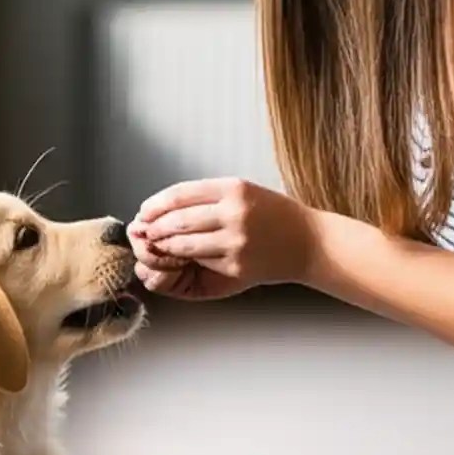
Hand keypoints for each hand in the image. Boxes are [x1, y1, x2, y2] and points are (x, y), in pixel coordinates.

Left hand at [127, 178, 314, 299]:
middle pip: (177, 220)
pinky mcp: (237, 265)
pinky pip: (200, 262)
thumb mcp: (242, 192)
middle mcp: (235, 213)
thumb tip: (163, 209)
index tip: (145, 211)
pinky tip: (183, 259)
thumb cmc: (272, 216)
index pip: (180, 194)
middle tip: (145, 232)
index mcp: (234, 188)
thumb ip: (206, 199)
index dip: (155, 204)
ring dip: (165, 247)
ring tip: (159, 245)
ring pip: (184, 245)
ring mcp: (236, 241)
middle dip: (155, 228)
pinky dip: (186, 261)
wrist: (308, 243)